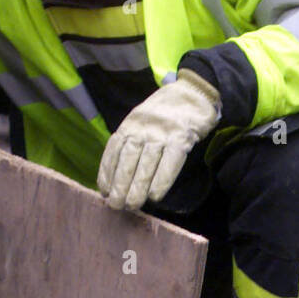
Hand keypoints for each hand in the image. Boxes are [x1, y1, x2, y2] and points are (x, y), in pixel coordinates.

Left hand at [97, 69, 220, 210]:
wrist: (195, 92)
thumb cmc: (166, 112)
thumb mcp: (142, 120)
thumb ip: (132, 139)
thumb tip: (119, 172)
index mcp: (131, 123)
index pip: (114, 150)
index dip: (107, 172)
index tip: (104, 191)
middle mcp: (143, 128)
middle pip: (128, 160)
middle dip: (120, 184)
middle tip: (116, 204)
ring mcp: (163, 133)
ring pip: (146, 164)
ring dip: (138, 187)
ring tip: (132, 205)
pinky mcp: (182, 138)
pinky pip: (170, 163)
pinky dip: (161, 181)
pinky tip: (155, 196)